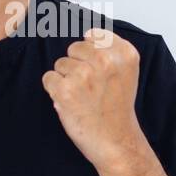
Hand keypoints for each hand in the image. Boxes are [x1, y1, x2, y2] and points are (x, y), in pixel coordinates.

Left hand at [41, 28, 148, 174]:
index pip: (94, 35)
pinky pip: (48, 78)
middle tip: (91, 88)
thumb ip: (111, 50)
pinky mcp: (65, 90)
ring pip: (60, 64)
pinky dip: (55, 91)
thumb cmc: (117, 108)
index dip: (91, 54)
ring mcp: (84, 75)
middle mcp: (105, 60)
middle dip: (77, 65)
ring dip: (66, 80)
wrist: (116, 141)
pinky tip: (71, 102)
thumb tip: (87, 34)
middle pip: (74, 48)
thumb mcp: (126, 72)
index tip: (99, 71)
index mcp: (124, 54)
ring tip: (83, 97)